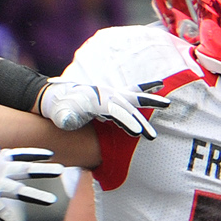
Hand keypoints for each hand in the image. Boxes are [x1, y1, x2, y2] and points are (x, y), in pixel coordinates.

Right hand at [0, 146, 62, 220]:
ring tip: (53, 201)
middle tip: (61, 170)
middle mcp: (0, 170)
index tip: (50, 154)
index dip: (36, 154)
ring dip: (38, 197)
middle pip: (28, 170)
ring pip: (22, 191)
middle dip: (46, 170)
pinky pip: (2, 212)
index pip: (22, 154)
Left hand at [37, 79, 170, 136]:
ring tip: (168, 102)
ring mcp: (109, 96)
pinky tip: (158, 87)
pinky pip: (131, 95)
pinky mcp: (110, 99)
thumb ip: (65, 117)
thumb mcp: (59, 113)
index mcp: (96, 101)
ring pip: (133, 97)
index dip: (128, 122)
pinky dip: (144, 91)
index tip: (139, 132)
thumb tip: (67, 121)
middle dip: (144, 116)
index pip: (116, 113)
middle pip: (129, 105)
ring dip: (150, 100)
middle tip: (156, 129)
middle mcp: (105, 96)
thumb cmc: (57, 108)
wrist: (53, 97)